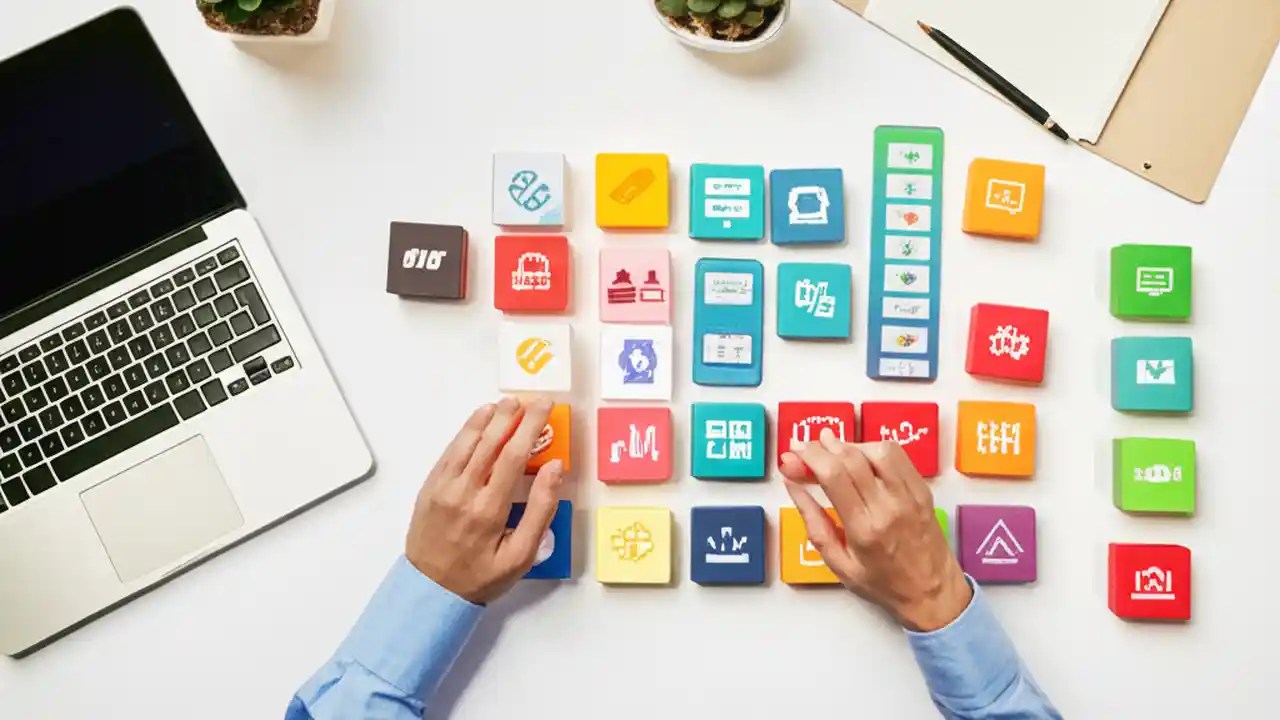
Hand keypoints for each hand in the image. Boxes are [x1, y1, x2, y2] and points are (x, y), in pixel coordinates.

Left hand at [405, 396, 564, 604]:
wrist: (430, 592)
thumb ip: (540, 511)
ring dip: (487, 419)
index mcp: (489, 509)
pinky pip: (449, 452)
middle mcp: (463, 492)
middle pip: (490, 442)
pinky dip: (465, 432)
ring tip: (506, 403)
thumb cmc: (481, 576)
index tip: (544, 408)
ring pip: (467, 442)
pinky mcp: (429, 487)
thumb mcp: (521, 555)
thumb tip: (555, 470)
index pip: (513, 455)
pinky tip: (478, 420)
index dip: (530, 427)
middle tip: (531, 399)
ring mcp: (442, 487)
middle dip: (513, 416)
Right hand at [780, 430, 970, 631]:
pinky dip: (874, 448)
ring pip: (877, 450)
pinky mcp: (923, 490)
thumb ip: (814, 524)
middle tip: (806, 447)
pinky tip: (861, 455)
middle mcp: (888, 507)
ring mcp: (909, 496)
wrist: (933, 594)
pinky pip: (898, 455)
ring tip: (833, 450)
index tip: (794, 452)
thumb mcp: (839, 564)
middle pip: (852, 458)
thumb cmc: (883, 584)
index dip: (810, 456)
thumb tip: (793, 486)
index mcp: (864, 529)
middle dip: (822, 446)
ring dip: (850, 444)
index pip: (834, 475)